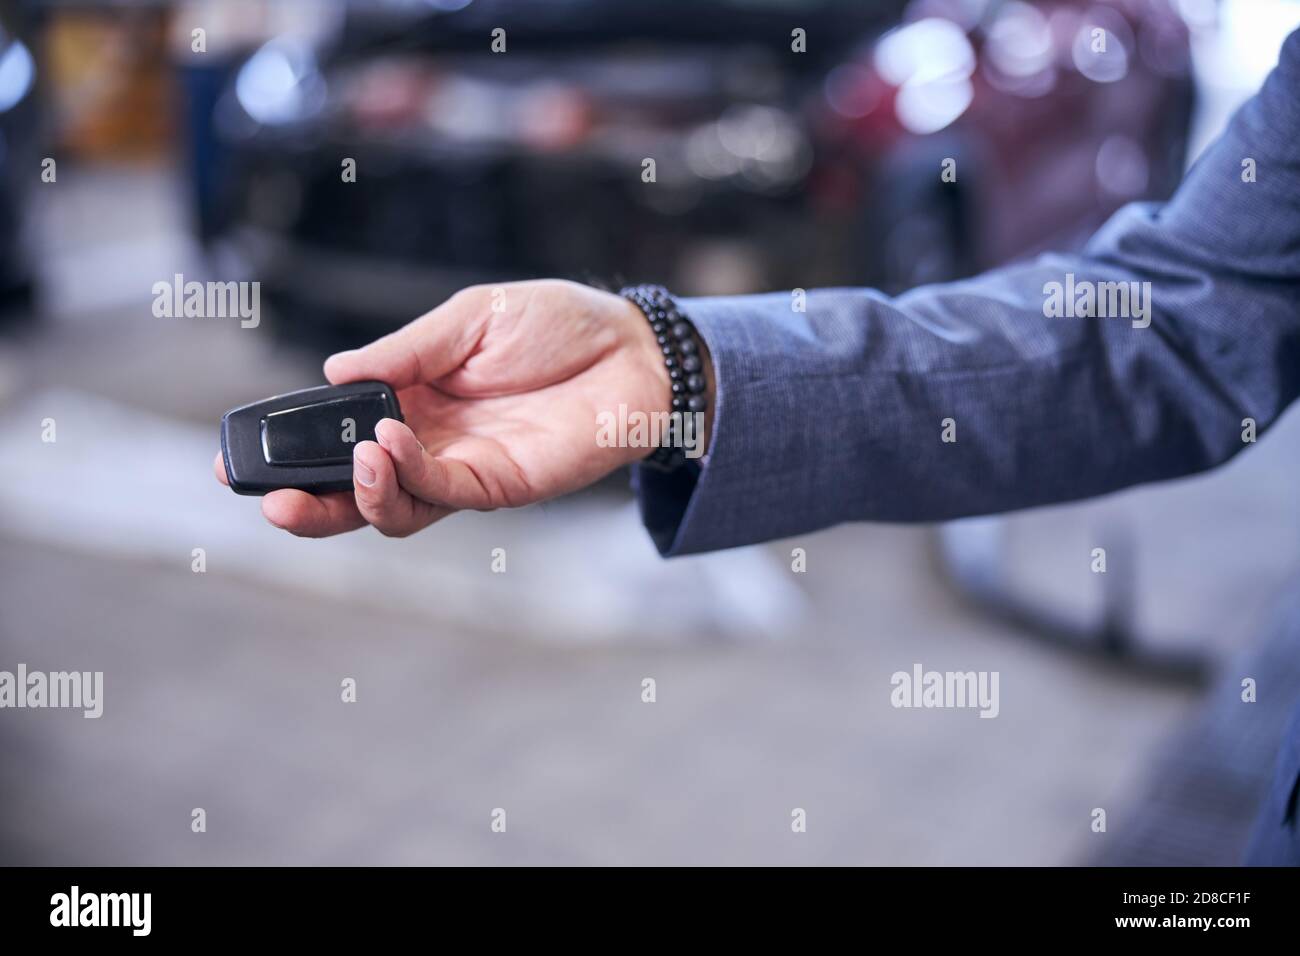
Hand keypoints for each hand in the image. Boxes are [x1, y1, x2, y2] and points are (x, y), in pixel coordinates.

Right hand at [214, 279, 709, 536]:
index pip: (338, 430)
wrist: (633, 351)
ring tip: (353, 458)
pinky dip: (405, 474)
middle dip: (303, 498)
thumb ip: (403, 352)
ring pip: (390, 506)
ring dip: (356, 491)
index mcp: (412, 395)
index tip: (236, 452)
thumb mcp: (469, 318)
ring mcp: (461, 468)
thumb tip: (334, 370)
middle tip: (261, 494)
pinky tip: (389, 444)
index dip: (290, 444)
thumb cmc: (558, 326)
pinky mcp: (498, 485)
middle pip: (353, 486)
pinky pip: (438, 492)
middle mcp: (428, 440)